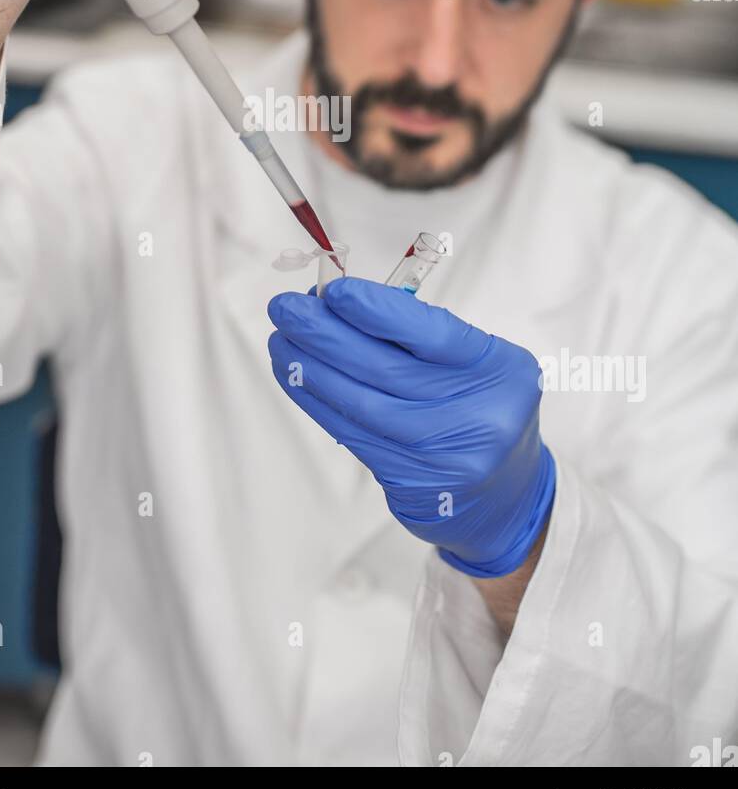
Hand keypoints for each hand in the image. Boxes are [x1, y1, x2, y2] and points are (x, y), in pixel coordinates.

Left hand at [267, 276, 555, 576]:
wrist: (506, 496)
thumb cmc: (481, 407)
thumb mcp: (476, 362)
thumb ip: (419, 335)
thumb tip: (340, 304)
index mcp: (500, 369)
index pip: (432, 334)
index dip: (378, 311)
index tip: (334, 292)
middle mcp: (477, 415)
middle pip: (386, 369)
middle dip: (326, 334)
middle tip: (285, 308)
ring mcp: (445, 456)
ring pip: (362, 404)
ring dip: (311, 369)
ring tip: (281, 341)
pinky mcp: (412, 484)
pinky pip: (353, 434)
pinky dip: (317, 401)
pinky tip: (296, 377)